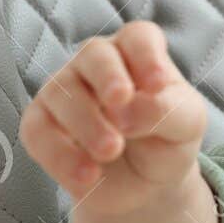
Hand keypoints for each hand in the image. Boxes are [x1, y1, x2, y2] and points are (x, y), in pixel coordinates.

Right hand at [18, 21, 207, 216]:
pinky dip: (61, 155)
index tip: (159, 84)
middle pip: (95, 53)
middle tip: (121, 101)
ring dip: (87, 123)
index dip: (147, 55)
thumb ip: (166, 111)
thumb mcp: (186, 126)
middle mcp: (97, 65)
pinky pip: (37, 132)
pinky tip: (88, 175)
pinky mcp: (40, 126)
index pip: (138, 37)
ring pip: (62, 93)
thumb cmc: (168, 140)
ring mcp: (64, 92)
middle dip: (108, 75)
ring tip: (111, 151)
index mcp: (139, 54)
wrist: (144, 185)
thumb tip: (126, 109)